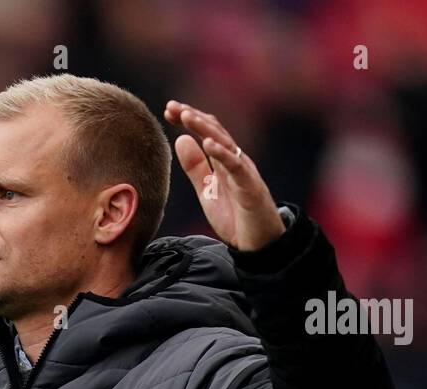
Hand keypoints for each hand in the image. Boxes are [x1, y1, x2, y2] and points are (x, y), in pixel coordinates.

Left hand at [163, 101, 284, 251]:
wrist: (258, 244)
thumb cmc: (236, 216)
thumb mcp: (207, 190)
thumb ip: (195, 167)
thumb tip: (180, 140)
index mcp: (224, 161)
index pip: (206, 132)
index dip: (188, 119)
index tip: (168, 110)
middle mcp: (235, 161)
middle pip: (215, 131)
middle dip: (192, 117)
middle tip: (171, 106)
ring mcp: (244, 172)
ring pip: (225, 143)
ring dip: (205, 128)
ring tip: (186, 116)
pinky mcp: (250, 187)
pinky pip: (236, 166)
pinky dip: (222, 153)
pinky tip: (208, 143)